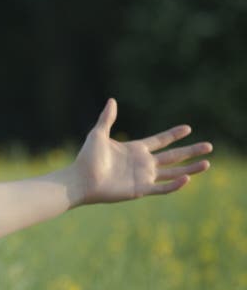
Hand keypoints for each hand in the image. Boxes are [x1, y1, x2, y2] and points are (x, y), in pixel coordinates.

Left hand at [71, 98, 212, 205]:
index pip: (160, 140)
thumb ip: (107, 118)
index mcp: (135, 149)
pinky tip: (187, 178)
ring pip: (172, 172)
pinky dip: (174, 185)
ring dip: (190, 168)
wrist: (80, 179)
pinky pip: (161, 188)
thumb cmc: (87, 158)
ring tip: (207, 163)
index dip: (173, 135)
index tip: (188, 128)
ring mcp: (142, 177)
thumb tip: (112, 100)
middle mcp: (142, 163)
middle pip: (173, 156)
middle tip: (209, 146)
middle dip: (191, 151)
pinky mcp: (139, 190)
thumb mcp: (98, 134)